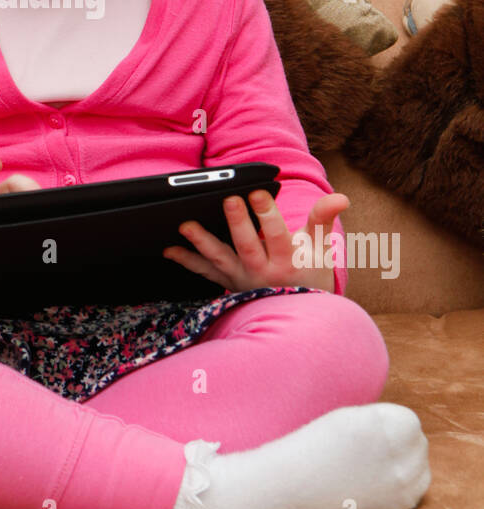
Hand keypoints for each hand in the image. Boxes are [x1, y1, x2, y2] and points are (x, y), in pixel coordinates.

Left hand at [161, 189, 350, 293]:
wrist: (297, 316)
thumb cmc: (309, 274)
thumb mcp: (320, 248)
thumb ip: (323, 219)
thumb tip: (341, 196)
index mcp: (288, 261)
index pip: (279, 236)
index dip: (269, 214)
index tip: (259, 192)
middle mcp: (262, 272)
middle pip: (248, 246)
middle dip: (238, 223)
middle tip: (228, 198)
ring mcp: (241, 279)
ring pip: (220, 260)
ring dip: (202, 242)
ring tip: (185, 224)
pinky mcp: (226, 283)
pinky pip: (204, 272)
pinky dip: (187, 260)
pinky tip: (168, 249)